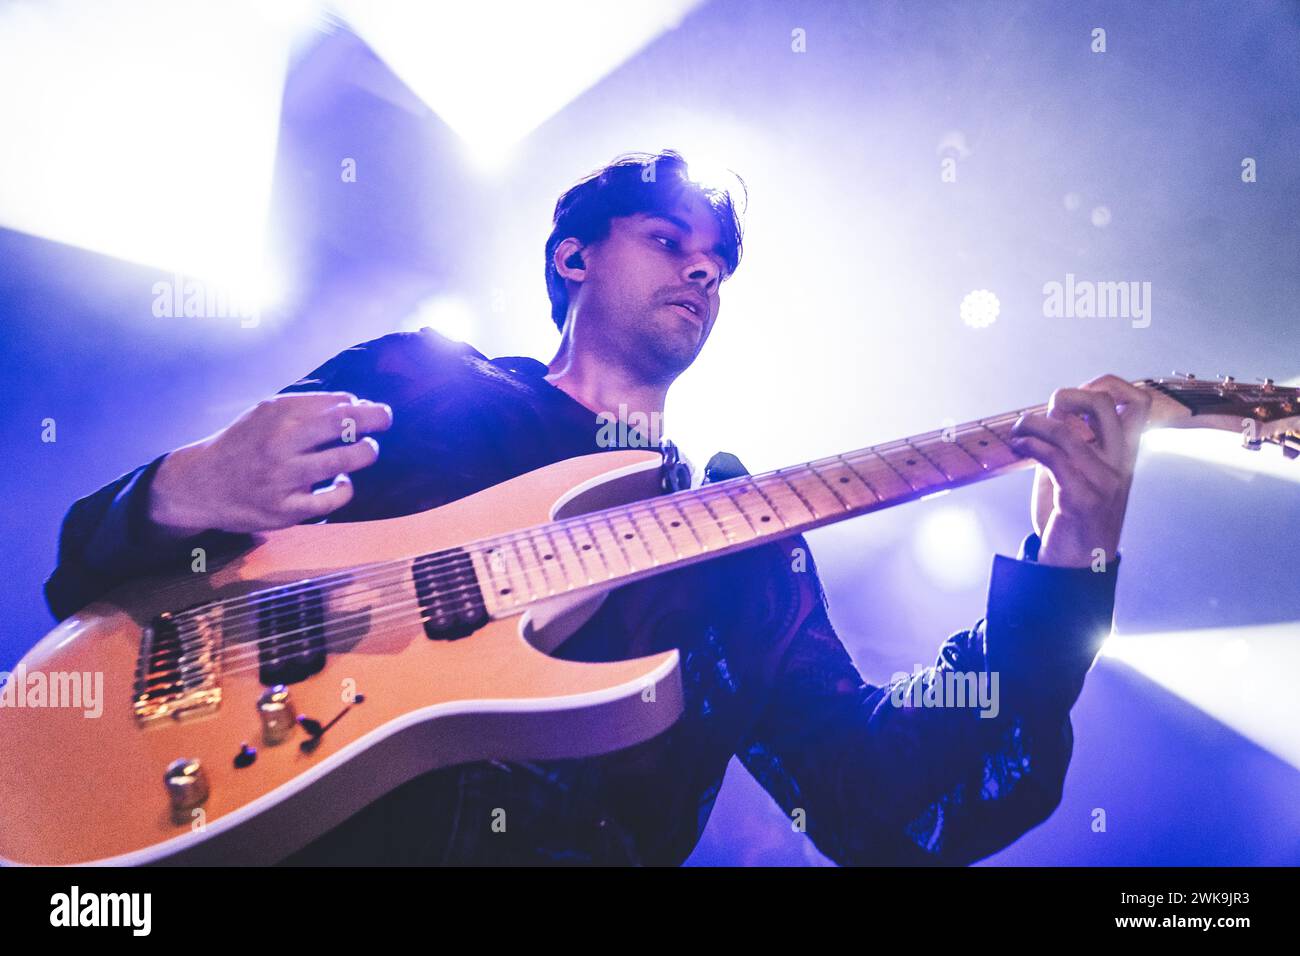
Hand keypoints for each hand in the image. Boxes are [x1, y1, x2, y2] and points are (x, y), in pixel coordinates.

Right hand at [148, 392, 392, 536]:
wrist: (202, 483)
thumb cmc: (245, 444)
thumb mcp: (267, 414)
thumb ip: (309, 407)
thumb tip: (360, 404)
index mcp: (277, 414)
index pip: (336, 402)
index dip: (361, 404)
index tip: (367, 409)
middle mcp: (280, 442)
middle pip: (343, 423)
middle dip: (375, 418)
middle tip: (385, 419)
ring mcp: (283, 477)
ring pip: (342, 461)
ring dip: (365, 453)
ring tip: (367, 451)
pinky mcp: (285, 509)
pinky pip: (331, 500)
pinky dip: (345, 489)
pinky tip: (343, 482)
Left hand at [1007, 374, 1151, 567]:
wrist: (1078, 563)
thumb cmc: (1074, 514)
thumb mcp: (1082, 471)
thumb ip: (1076, 442)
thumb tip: (1054, 409)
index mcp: (1125, 453)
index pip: (1139, 402)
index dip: (1108, 384)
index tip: (1075, 396)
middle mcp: (1120, 463)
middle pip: (1102, 405)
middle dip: (1066, 396)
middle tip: (1044, 412)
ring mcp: (1102, 481)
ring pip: (1067, 431)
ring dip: (1032, 425)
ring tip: (1018, 431)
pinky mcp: (1080, 497)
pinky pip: (1053, 458)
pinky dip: (1030, 445)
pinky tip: (1019, 446)